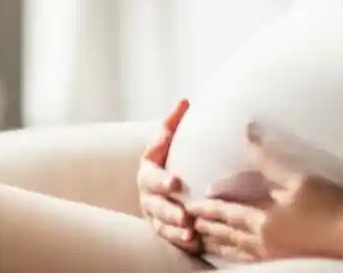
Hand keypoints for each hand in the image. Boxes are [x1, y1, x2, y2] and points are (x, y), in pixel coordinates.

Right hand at [138, 99, 199, 253]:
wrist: (166, 180)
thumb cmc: (168, 156)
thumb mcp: (168, 140)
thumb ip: (173, 123)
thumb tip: (184, 100)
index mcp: (148, 170)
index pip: (151, 174)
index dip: (161, 179)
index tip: (176, 182)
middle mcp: (148, 193)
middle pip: (154, 203)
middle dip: (168, 209)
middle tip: (184, 214)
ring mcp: (154, 212)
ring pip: (161, 223)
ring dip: (175, 228)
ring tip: (190, 228)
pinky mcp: (163, 228)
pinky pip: (169, 237)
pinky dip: (180, 240)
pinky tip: (194, 241)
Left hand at [185, 123, 342, 262]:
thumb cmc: (331, 206)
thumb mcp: (298, 179)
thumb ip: (269, 159)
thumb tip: (248, 133)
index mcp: (263, 220)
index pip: (227, 213)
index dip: (208, 208)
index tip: (190, 206)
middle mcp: (263, 242)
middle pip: (227, 234)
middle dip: (208, 228)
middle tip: (190, 225)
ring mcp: (275, 257)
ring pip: (237, 252)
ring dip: (219, 245)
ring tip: (205, 242)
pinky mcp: (287, 264)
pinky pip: (252, 262)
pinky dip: (237, 258)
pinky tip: (239, 257)